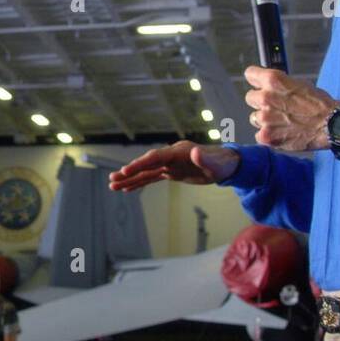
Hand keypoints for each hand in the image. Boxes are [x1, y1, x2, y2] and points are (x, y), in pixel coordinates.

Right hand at [109, 141, 239, 191]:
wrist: (227, 164)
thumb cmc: (223, 163)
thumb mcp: (216, 163)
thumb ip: (205, 158)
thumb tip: (196, 152)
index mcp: (178, 151)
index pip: (155, 157)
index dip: (140, 164)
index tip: (126, 170)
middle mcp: (171, 156)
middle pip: (146, 163)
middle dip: (129, 171)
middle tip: (113, 178)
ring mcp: (170, 164)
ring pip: (146, 172)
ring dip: (129, 178)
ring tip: (112, 185)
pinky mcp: (171, 172)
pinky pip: (152, 178)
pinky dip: (139, 183)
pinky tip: (127, 189)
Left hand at [243, 66, 336, 151]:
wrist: (331, 125)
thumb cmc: (319, 104)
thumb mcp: (300, 84)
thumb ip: (280, 85)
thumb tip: (270, 87)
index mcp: (274, 81)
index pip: (250, 74)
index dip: (256, 80)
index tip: (259, 84)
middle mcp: (265, 97)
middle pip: (250, 97)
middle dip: (261, 102)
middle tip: (277, 107)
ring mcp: (264, 118)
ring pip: (254, 117)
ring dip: (265, 119)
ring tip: (283, 122)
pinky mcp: (266, 136)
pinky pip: (259, 134)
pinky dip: (269, 135)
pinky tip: (283, 133)